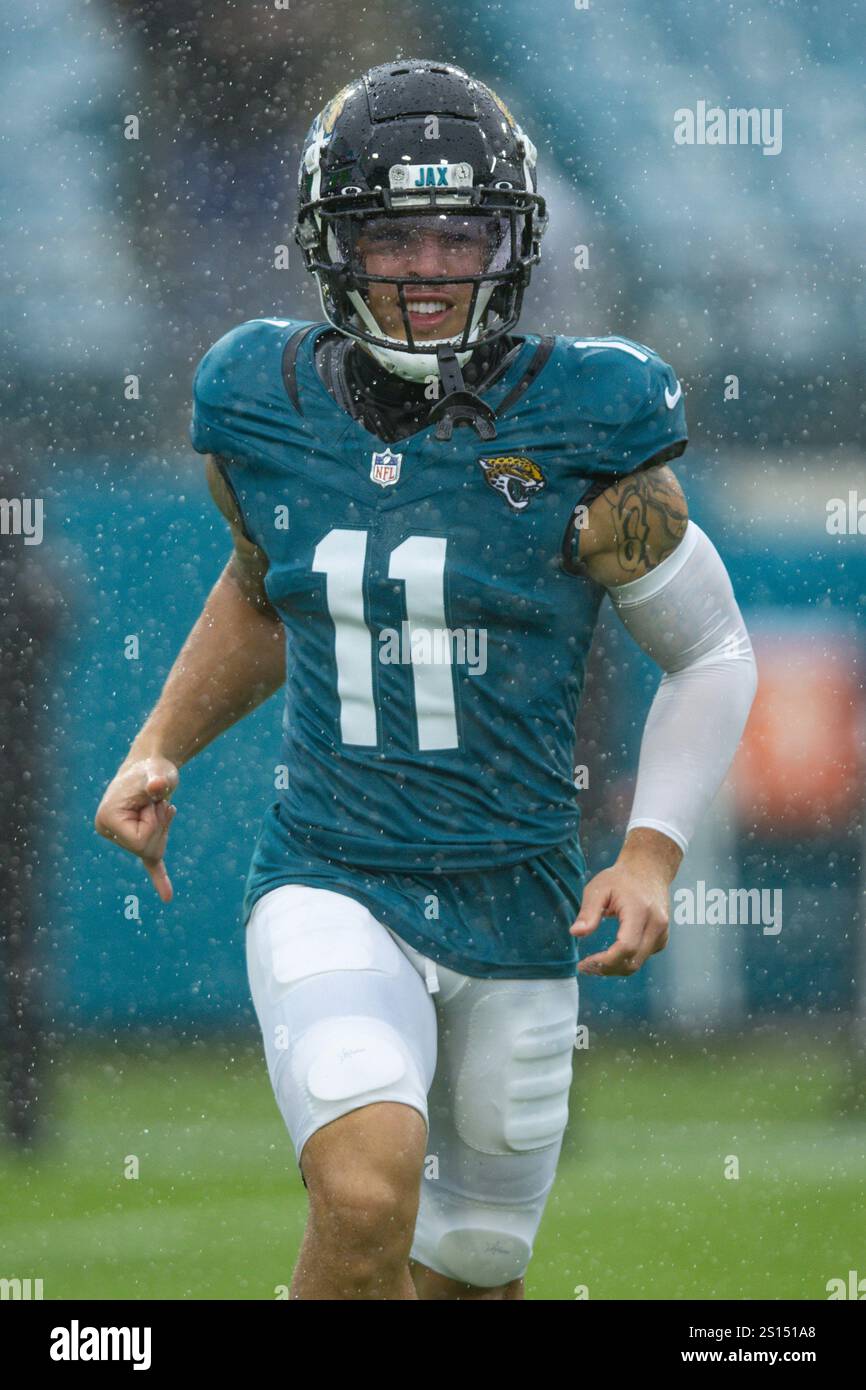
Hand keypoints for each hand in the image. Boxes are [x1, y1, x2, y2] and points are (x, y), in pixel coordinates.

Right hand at [94, 755, 179, 902]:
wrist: (153, 763)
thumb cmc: (153, 768)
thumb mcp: (157, 773)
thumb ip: (157, 780)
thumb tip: (157, 786)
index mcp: (107, 821)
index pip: (140, 843)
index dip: (153, 824)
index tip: (148, 803)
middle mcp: (109, 832)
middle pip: (147, 849)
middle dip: (160, 825)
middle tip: (153, 802)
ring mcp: (123, 837)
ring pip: (154, 851)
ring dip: (163, 827)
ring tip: (155, 806)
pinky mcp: (139, 838)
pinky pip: (150, 864)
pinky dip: (160, 880)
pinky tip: (168, 897)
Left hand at [570, 830, 679, 975]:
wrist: (649, 870)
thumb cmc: (621, 878)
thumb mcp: (598, 888)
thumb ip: (588, 912)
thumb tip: (575, 933)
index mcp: (640, 911)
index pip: (626, 946)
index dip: (605, 961)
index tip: (584, 963)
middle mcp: (656, 925)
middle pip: (633, 961)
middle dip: (607, 969)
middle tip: (585, 967)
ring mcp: (662, 933)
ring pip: (638, 963)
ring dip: (615, 968)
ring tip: (594, 962)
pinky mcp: (662, 939)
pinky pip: (643, 957)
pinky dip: (626, 961)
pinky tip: (610, 955)